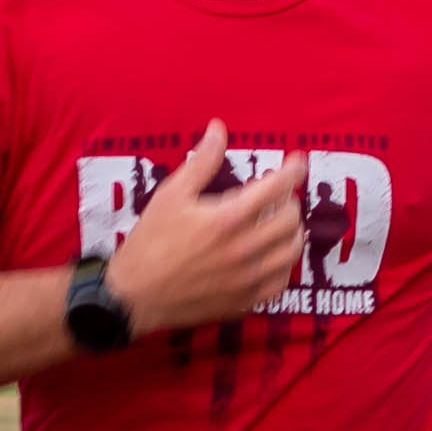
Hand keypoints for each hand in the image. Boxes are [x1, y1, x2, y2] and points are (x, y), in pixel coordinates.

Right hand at [98, 122, 303, 334]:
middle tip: (275, 196)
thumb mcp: (170, 196)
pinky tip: (272, 256)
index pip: (277, 187)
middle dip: (288, 201)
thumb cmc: (149, 243)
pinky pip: (281, 281)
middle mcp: (245, 249)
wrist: (134, 297)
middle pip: (290, 219)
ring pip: (292, 250)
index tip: (297, 162)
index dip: (292, 170)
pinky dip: (283, 264)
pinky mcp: (245, 301)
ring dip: (290, 232)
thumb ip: (201, 162)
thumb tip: (219, 129)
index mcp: (228, 218)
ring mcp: (248, 279)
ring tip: (277, 224)